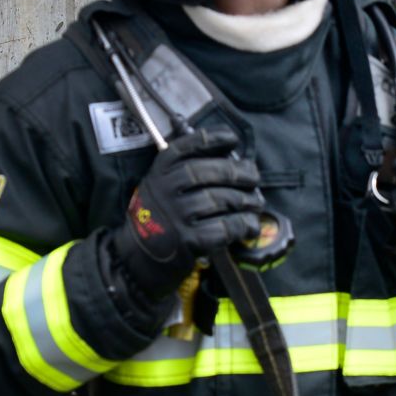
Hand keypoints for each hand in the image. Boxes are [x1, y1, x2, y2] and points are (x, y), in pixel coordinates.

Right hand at [109, 128, 263, 295]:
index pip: (185, 147)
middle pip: (205, 172)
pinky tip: (249, 225)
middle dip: (236, 172)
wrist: (140, 256)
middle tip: (254, 176)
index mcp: (159, 171)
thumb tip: (234, 156)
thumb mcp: (164, 185)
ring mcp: (175, 215)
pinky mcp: (187, 240)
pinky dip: (242, 225)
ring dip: (245, 200)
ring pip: (218, 199)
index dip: (212, 139)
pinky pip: (224, 227)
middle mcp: (164, 190)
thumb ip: (188, 170)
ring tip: (255, 203)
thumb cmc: (163, 216)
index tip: (233, 139)